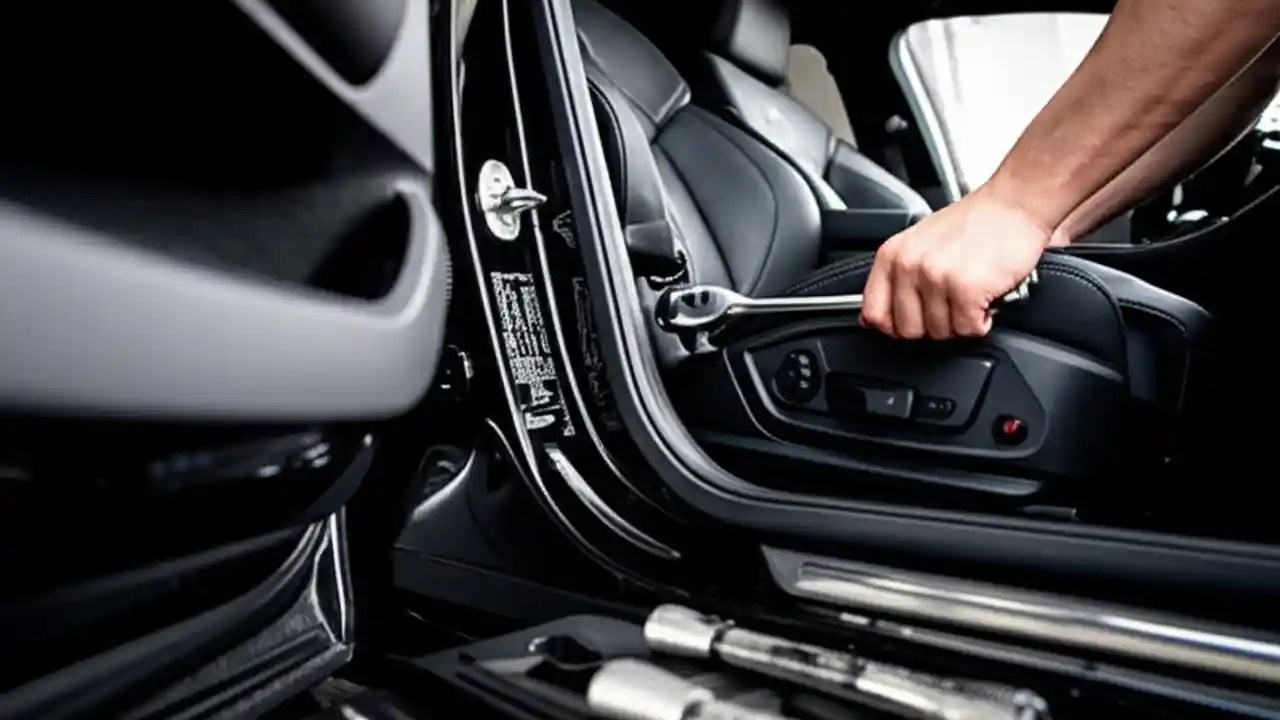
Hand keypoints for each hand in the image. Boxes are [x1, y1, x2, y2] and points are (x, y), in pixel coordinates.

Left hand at [859, 186, 1052, 338]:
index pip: (874, 313)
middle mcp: (909, 266)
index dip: (895, 326)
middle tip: (953, 303)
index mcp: (892, 255)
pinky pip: (968, 329)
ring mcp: (936, 277)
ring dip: (962, 320)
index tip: (916, 320)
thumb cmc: (975, 224)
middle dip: (934, 325)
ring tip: (971, 293)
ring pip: (941, 333)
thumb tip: (878, 318)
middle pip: (908, 330)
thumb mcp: (920, 244)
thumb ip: (898, 279)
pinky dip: (982, 321)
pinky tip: (986, 297)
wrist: (1014, 204)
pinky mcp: (966, 289)